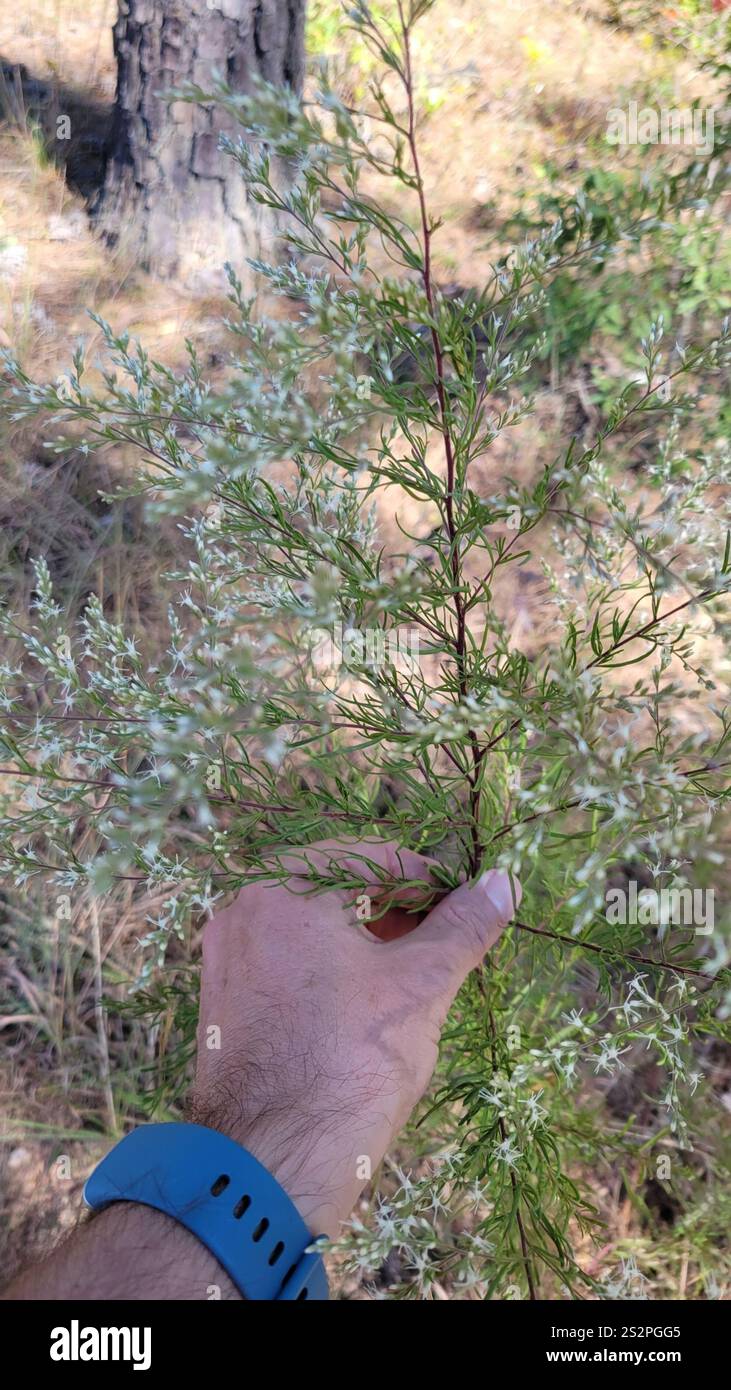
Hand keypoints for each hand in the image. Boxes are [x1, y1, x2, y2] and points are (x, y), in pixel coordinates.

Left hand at [190, 840, 520, 1236]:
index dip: (430, 878)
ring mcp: (228, 961)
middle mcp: (242, 913)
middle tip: (446, 940)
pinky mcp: (227, 1006)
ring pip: (312, 927)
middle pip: (336, 886)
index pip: (371, 856)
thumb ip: (463, 926)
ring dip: (367, 939)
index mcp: (280, 889)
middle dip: (398, 908)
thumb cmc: (348, 1064)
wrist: (269, 1165)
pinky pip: (289, 964)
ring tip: (415, 976)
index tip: (469, 905)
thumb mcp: (420, 985)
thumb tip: (503, 883)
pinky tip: (368, 1007)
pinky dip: (333, 970)